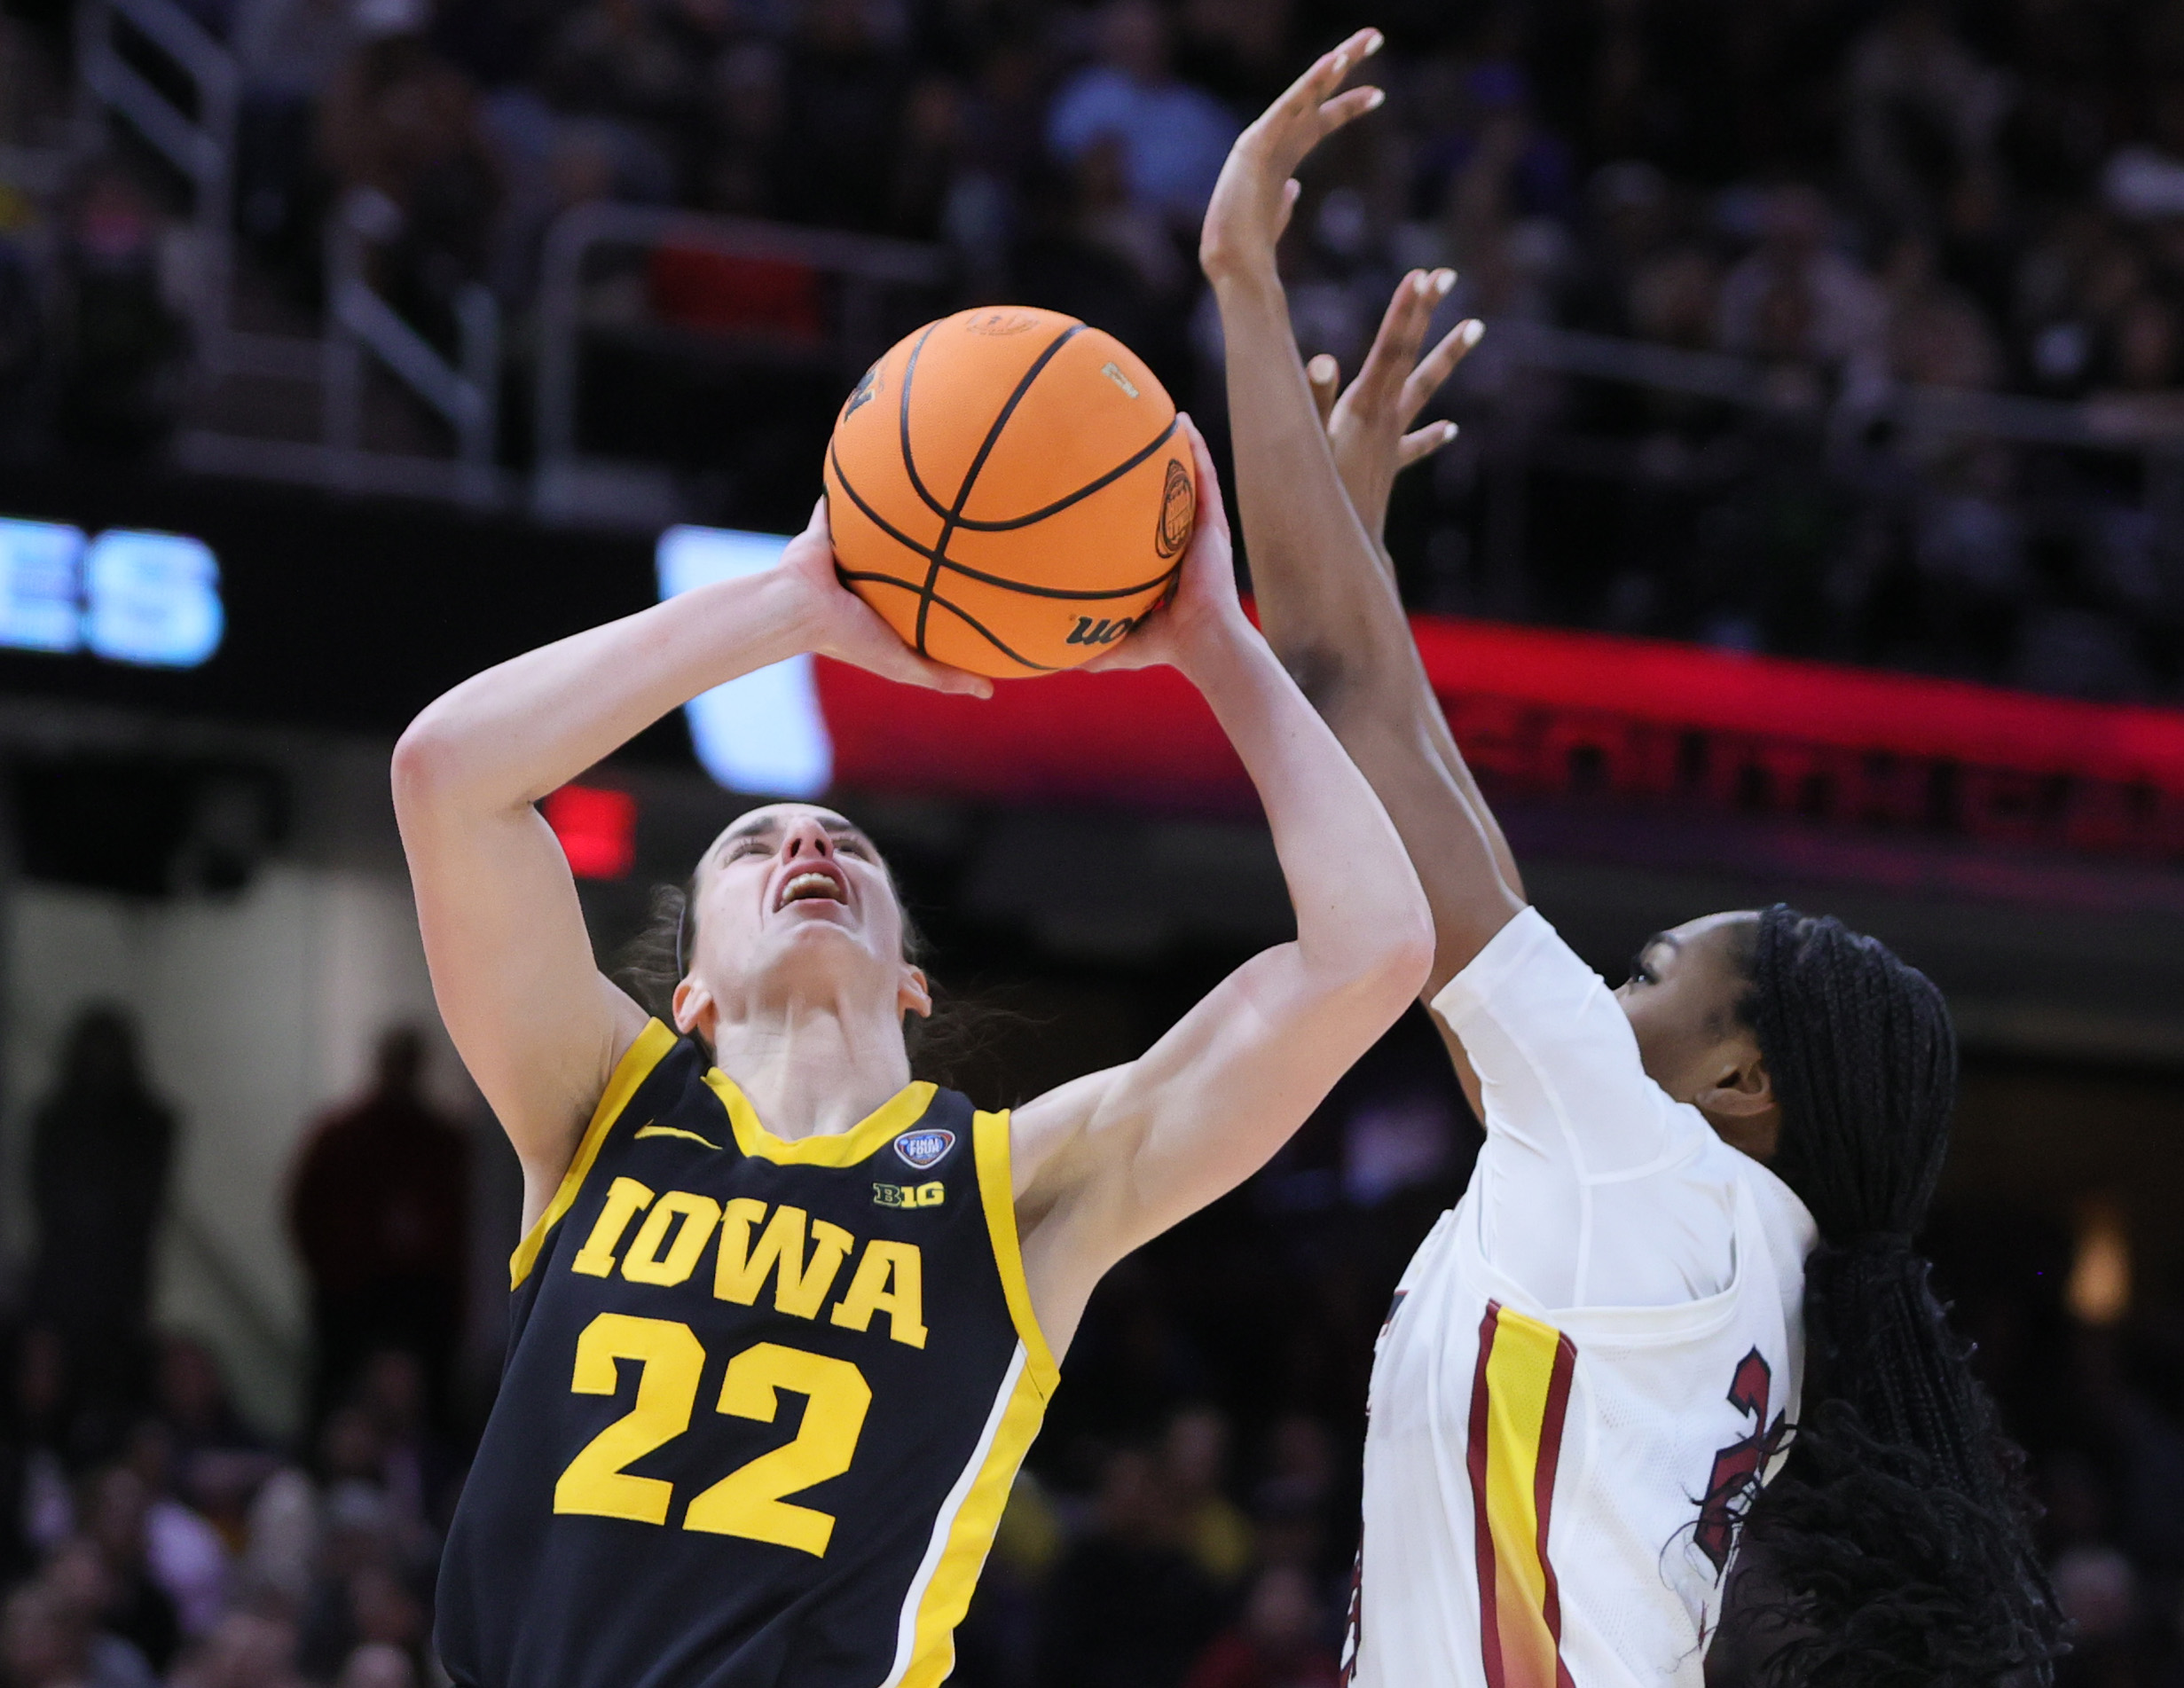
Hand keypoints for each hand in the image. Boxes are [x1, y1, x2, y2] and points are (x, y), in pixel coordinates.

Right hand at [777, 498, 991, 695]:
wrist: (799, 607)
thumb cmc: (849, 637)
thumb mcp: (903, 665)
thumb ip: (942, 678)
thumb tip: (989, 693)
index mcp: (885, 611)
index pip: (923, 600)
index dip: (949, 592)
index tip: (984, 581)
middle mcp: (868, 582)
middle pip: (906, 562)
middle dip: (930, 548)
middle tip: (967, 530)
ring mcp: (847, 555)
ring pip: (878, 531)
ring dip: (898, 513)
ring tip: (928, 491)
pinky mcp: (826, 531)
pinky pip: (837, 505)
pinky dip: (846, 489)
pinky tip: (869, 462)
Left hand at [1082, 416, 1243, 678]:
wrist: (1202, 642)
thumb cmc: (1166, 646)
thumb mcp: (1117, 641)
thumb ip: (1088, 647)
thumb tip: (1049, 661)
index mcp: (1162, 564)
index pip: (1142, 527)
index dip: (1128, 505)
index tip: (1105, 483)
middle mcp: (1182, 542)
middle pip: (1164, 495)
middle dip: (1151, 468)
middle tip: (1127, 437)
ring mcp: (1199, 532)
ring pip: (1187, 479)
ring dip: (1176, 447)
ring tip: (1160, 414)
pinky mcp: (1214, 525)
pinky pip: (1205, 479)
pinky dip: (1197, 450)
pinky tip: (1184, 423)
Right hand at [1200, 28, 1385, 288]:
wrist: (1236, 265)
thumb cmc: (1250, 249)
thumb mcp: (1275, 216)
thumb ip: (1284, 200)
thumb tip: (1295, 188)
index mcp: (1279, 157)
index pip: (1320, 121)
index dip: (1348, 107)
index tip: (1379, 95)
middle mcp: (1271, 140)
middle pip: (1315, 94)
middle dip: (1344, 63)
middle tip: (1376, 37)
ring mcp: (1262, 140)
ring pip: (1305, 91)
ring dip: (1336, 63)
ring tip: (1367, 40)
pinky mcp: (1255, 145)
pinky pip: (1288, 106)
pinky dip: (1310, 83)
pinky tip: (1334, 62)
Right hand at [1307, 271, 1481, 548]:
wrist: (1347, 549)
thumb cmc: (1321, 497)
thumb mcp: (1309, 446)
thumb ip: (1314, 401)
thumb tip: (1323, 362)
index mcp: (1366, 407)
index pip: (1390, 348)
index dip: (1405, 311)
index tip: (1421, 276)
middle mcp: (1386, 416)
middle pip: (1411, 356)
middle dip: (1425, 313)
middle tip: (1446, 275)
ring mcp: (1392, 439)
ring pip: (1424, 388)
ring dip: (1447, 356)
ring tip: (1476, 327)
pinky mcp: (1390, 463)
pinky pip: (1416, 445)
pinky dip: (1433, 435)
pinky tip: (1452, 428)